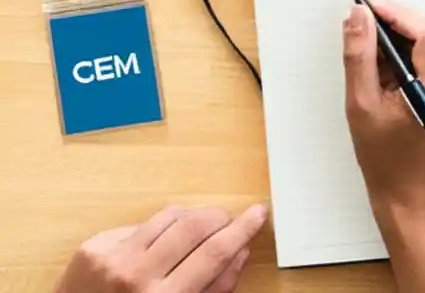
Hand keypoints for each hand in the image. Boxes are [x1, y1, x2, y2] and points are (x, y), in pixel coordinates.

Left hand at [55, 204, 267, 292]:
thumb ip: (215, 289)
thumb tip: (239, 252)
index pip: (215, 252)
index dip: (243, 229)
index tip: (258, 213)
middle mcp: (136, 276)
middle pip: (195, 225)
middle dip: (220, 216)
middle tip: (229, 220)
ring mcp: (111, 258)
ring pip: (169, 216)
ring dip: (190, 218)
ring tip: (194, 233)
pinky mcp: (93, 247)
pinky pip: (139, 225)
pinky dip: (155, 232)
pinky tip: (153, 249)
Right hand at [342, 0, 424, 220]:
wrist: (411, 197)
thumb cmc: (384, 160)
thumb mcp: (362, 106)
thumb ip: (360, 57)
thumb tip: (357, 16)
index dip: (398, 13)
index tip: (367, 4)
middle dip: (398, 23)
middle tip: (363, 19)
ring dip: (403, 39)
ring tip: (369, 44)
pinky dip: (411, 55)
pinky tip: (386, 64)